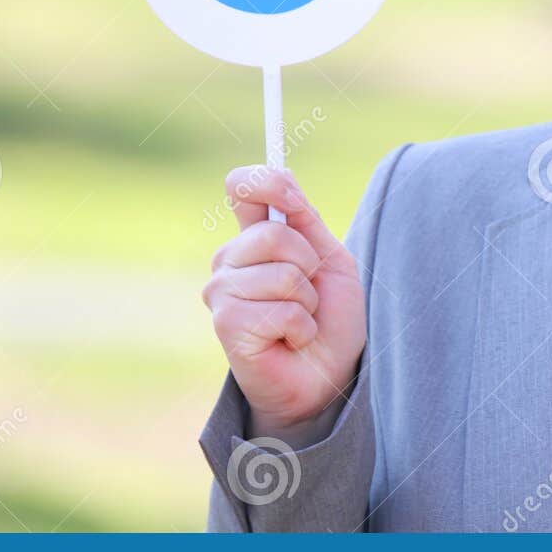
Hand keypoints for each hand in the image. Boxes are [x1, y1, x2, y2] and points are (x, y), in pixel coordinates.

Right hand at [201, 166, 366, 444]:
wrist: (327, 375)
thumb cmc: (329, 318)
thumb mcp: (329, 258)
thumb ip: (304, 220)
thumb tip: (281, 176)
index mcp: (254, 237)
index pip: (242, 186)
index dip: (266, 181)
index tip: (294, 199)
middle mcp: (229, 260)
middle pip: (272, 233)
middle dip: (309, 264)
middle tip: (308, 293)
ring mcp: (222, 292)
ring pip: (281, 274)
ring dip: (307, 301)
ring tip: (300, 320)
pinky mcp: (226, 325)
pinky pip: (282, 309)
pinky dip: (301, 327)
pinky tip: (291, 340)